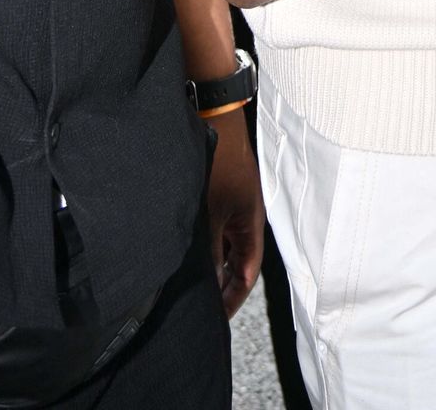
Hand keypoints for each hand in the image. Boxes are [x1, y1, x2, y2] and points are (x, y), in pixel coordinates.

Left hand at [206, 107, 264, 317]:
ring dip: (212, 263)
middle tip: (200, 306)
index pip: (247, 272)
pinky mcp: (219, 191)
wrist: (215, 116)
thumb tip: (206, 283)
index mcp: (251, 222)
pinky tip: (184, 249)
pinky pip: (215, 228)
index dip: (233, 297)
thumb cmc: (219, 161)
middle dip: (222, 284)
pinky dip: (205, 243)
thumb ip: (209, 251)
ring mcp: (232, 202)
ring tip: (189, 282)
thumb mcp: (211, 214)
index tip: (215, 317)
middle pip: (238, 260)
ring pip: (225, 244)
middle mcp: (245, 215)